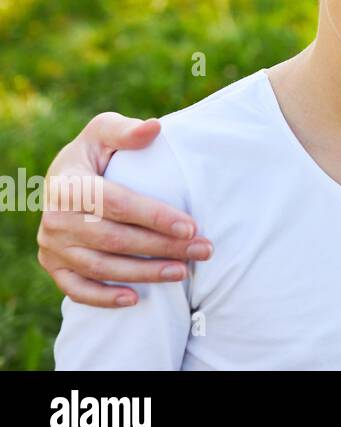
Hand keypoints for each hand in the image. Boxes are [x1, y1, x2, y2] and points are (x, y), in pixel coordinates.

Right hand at [37, 112, 212, 307]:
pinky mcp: (54, 265)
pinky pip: (77, 289)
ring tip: (183, 272)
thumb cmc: (95, 153)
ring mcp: (52, 246)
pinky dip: (104, 298)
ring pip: (101, 267)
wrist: (65, 180)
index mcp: (68, 184)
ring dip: (144, 273)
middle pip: (114, 239)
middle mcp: (55, 218)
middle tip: (202, 250)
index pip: (116, 204)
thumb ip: (125, 131)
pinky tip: (135, 299)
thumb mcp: (104, 132)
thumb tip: (154, 127)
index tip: (191, 226)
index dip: (154, 216)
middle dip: (162, 247)